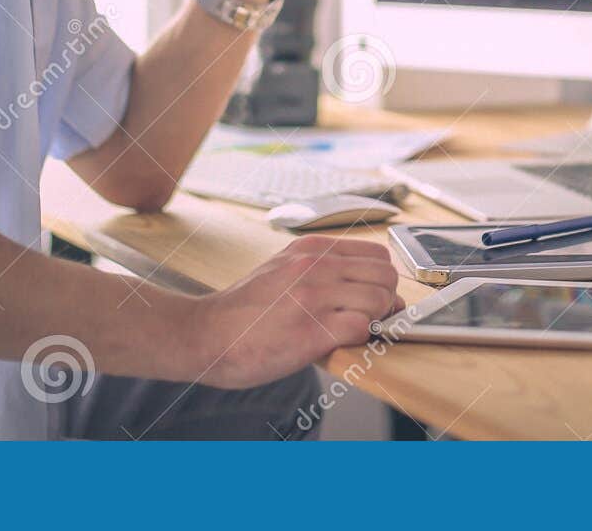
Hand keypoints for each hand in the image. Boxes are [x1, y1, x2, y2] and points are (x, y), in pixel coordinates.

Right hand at [188, 235, 402, 389]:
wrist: (205, 334)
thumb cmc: (243, 310)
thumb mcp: (283, 270)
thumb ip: (321, 270)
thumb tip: (363, 285)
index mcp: (312, 248)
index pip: (376, 254)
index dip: (381, 280)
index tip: (373, 298)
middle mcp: (316, 264)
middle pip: (385, 275)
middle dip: (385, 300)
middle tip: (370, 319)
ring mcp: (315, 295)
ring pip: (380, 299)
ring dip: (376, 321)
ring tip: (355, 332)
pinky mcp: (312, 329)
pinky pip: (363, 327)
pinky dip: (362, 339)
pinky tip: (343, 343)